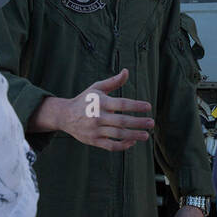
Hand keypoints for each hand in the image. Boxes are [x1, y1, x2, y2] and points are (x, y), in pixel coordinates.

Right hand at [37, 69, 153, 150]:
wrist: (65, 116)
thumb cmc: (84, 100)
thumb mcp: (96, 88)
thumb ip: (113, 82)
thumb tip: (127, 71)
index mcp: (100, 102)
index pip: (121, 104)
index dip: (136, 105)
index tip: (148, 107)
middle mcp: (98, 116)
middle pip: (122, 121)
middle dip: (138, 123)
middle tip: (151, 123)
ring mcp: (95, 130)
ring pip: (118, 135)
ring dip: (134, 135)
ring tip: (146, 135)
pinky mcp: (94, 141)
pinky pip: (111, 146)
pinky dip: (123, 145)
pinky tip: (132, 141)